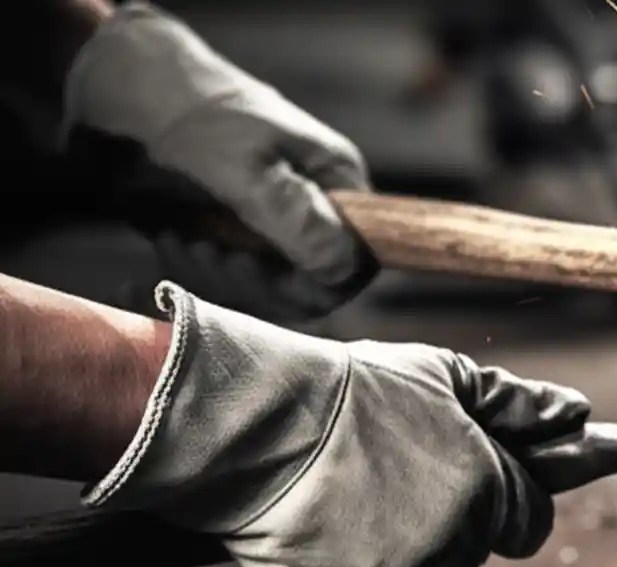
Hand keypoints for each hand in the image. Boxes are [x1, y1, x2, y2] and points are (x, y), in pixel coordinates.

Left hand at [60, 2, 376, 320]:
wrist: (121, 89)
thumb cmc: (190, 118)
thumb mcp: (244, 169)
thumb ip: (297, 221)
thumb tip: (344, 269)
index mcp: (336, 183)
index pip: (355, 262)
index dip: (316, 284)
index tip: (265, 276)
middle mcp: (313, 207)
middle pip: (307, 284)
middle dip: (254, 282)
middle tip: (205, 251)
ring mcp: (272, 222)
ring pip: (263, 288)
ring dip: (216, 274)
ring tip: (180, 238)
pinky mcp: (233, 234)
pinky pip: (228, 278)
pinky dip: (197, 268)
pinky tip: (171, 238)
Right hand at [87, 282, 589, 566]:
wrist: (257, 423)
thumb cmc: (354, 390)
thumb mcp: (443, 375)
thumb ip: (517, 400)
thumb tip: (577, 412)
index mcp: (484, 484)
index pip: (530, 520)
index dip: (510, 500)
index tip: (484, 485)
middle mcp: (452, 538)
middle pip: (476, 550)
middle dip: (454, 521)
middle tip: (400, 476)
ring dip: (403, 544)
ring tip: (354, 490)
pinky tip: (325, 521)